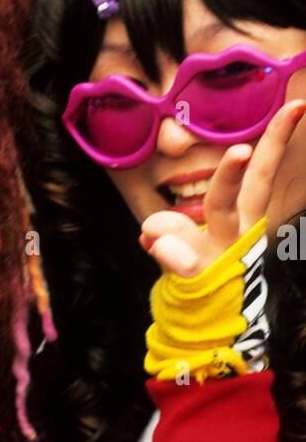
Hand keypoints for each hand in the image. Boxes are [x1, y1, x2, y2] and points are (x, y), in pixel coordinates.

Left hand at [139, 99, 305, 276]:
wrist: (205, 335)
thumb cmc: (202, 287)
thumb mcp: (190, 253)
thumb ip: (173, 236)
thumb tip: (149, 234)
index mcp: (243, 223)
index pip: (261, 175)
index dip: (276, 141)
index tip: (296, 106)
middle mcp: (237, 237)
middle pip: (245, 191)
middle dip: (237, 170)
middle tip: (239, 150)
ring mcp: (220, 257)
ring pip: (192, 222)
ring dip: (166, 227)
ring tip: (153, 239)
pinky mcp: (200, 278)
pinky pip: (175, 253)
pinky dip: (162, 250)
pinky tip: (151, 252)